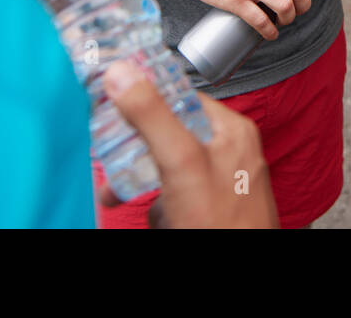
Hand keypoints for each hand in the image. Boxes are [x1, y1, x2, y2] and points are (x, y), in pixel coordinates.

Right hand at [96, 60, 277, 228]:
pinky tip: (159, 220)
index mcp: (230, 129)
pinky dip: (160, 209)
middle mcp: (229, 151)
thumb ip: (152, 116)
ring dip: (143, 185)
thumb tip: (122, 71)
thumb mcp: (180, 163)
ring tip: (122, 198)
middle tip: (112, 164)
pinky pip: (176, 199)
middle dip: (136, 153)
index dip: (145, 100)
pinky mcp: (211, 208)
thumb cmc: (222, 225)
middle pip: (169, 134)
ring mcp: (221, 182)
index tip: (111, 103)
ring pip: (168, 169)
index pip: (180, 97)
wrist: (239, 278)